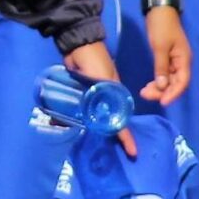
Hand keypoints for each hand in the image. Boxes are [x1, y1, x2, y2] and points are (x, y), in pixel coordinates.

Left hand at [64, 41, 138, 156]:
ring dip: (91, 127)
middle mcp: (106, 97)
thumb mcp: (103, 78)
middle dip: (111, 136)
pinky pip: (80, 108)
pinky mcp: (80, 91)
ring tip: (89, 143)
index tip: (133, 152)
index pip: (122, 119)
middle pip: (109, 121)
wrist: (78, 44)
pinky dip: (76, 116)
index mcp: (116, 94)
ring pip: (94, 116)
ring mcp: (93, 95)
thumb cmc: (94, 59)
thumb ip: (103, 94)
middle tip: (113, 153)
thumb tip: (99, 115)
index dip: (126, 136)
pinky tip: (65, 125)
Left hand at [139, 3, 192, 104]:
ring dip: (159, 88)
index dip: (174, 94)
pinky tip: (148, 85)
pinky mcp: (167, 58)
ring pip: (169, 80)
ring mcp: (175, 60)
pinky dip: (157, 81)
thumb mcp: (160, 47)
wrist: (159, 9)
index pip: (183, 82)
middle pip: (176, 83)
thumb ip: (161, 67)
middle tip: (145, 95)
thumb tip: (162, 86)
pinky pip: (165, 74)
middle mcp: (182, 62)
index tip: (162, 102)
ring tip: (144, 92)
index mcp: (184, 59)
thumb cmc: (161, 26)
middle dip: (163, 92)